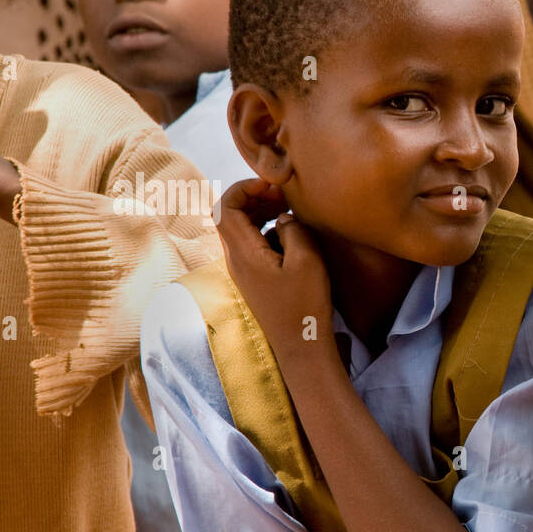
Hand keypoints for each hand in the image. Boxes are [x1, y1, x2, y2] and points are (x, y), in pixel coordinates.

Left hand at [215, 178, 334, 369]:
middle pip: (229, 215)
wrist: (301, 345)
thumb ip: (293, 229)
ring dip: (260, 212)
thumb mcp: (307, 260)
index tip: (273, 186)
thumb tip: (284, 217)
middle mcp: (235, 259)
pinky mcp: (254, 278)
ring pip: (240, 228)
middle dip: (253, 197)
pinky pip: (251, 242)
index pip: (225, 206)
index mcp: (243, 253)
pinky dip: (266, 228)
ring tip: (287, 210)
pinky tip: (290, 234)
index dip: (245, 187)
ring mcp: (243, 270)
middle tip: (283, 196)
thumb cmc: (305, 305)